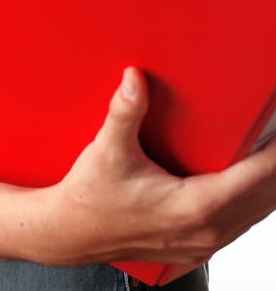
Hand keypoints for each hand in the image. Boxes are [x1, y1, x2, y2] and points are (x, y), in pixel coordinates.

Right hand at [29, 67, 275, 267]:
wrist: (70, 233)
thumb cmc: (90, 196)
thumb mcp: (107, 150)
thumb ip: (125, 111)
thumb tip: (134, 77)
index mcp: (194, 206)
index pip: (257, 177)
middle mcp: (205, 230)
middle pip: (266, 196)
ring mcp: (203, 244)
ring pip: (257, 214)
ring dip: (269, 184)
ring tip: (271, 149)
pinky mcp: (197, 249)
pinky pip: (241, 225)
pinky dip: (254, 202)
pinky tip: (251, 182)